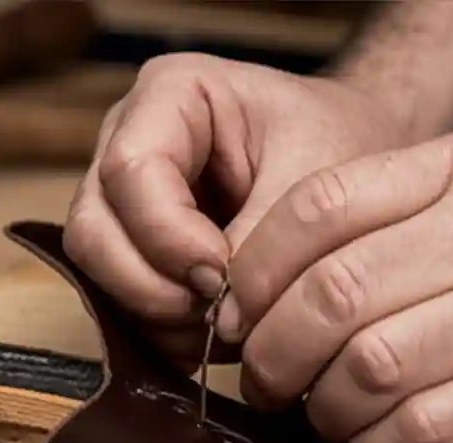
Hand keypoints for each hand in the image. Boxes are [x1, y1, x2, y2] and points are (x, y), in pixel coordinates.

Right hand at [63, 53, 409, 367]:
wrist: (360, 170)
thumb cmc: (342, 149)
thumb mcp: (321, 177)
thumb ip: (267, 238)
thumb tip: (222, 313)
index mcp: (170, 95)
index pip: (131, 170)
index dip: (168, 235)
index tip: (224, 275)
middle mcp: (127, 143)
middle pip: (93, 230)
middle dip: (151, 287)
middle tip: (217, 315)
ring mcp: (123, 203)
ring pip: (98, 276)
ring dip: (160, 317)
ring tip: (229, 328)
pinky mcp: (134, 254)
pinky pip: (122, 306)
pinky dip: (167, 334)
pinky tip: (221, 336)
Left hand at [221, 129, 452, 442]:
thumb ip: (387, 220)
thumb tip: (255, 289)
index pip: (320, 207)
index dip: (254, 272)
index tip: (237, 315)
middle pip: (333, 294)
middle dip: (273, 353)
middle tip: (266, 381)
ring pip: (373, 367)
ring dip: (324, 409)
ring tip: (325, 417)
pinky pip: (427, 432)